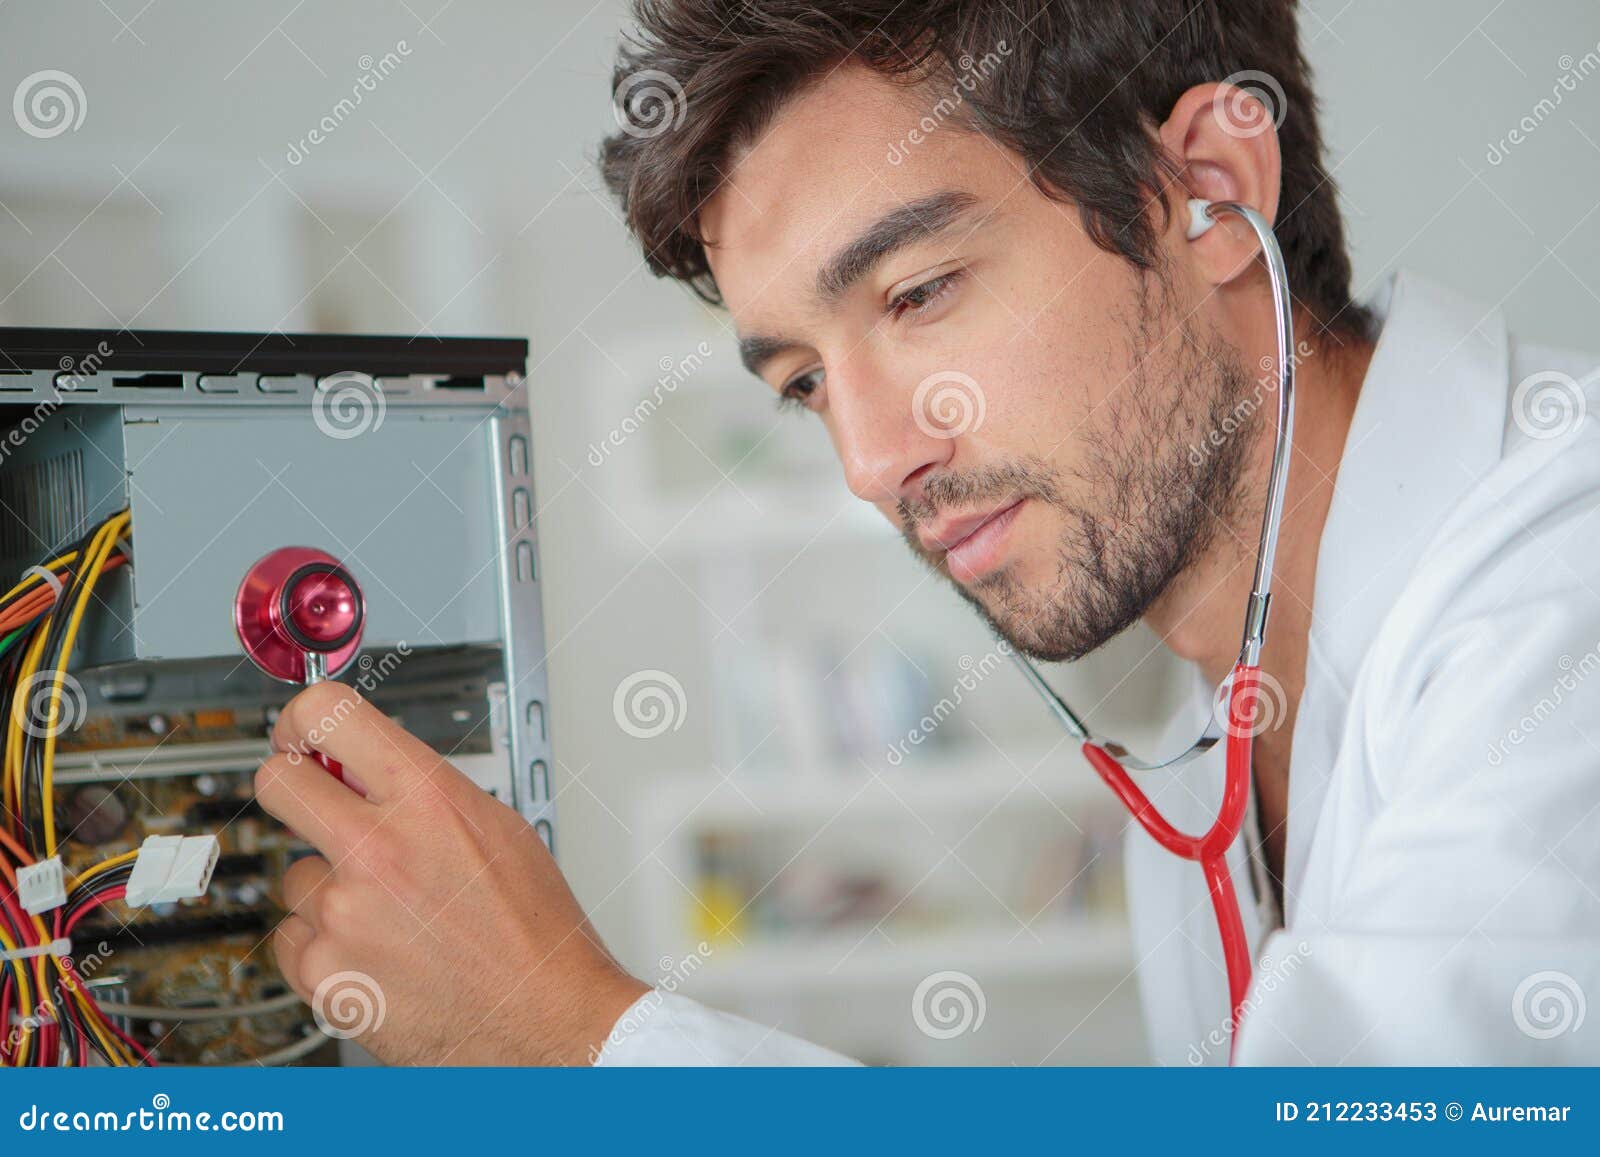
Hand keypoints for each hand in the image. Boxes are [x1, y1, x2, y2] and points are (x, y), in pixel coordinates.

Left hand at [253, 681, 647, 1064]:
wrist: (544, 1019)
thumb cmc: (533, 930)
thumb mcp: (496, 826)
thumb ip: (421, 790)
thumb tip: (362, 766)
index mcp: (428, 799)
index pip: (327, 715)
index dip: (302, 719)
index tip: (300, 734)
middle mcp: (377, 848)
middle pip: (277, 782)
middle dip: (293, 786)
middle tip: (317, 806)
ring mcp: (343, 912)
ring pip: (296, 874)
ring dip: (330, 889)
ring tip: (391, 914)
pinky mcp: (322, 971)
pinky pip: (293, 938)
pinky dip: (326, 946)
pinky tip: (378, 952)